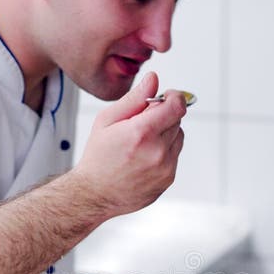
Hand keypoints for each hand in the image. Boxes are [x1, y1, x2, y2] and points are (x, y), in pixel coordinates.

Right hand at [75, 71, 186, 216]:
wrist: (95, 194)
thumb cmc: (98, 157)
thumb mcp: (107, 120)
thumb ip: (134, 98)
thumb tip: (153, 79)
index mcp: (141, 133)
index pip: (176, 105)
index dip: (173, 97)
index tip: (165, 97)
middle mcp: (157, 152)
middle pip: (177, 119)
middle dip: (163, 116)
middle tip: (141, 124)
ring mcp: (165, 168)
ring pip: (178, 137)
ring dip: (165, 133)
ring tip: (141, 143)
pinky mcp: (168, 179)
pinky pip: (174, 155)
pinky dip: (164, 151)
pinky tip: (143, 157)